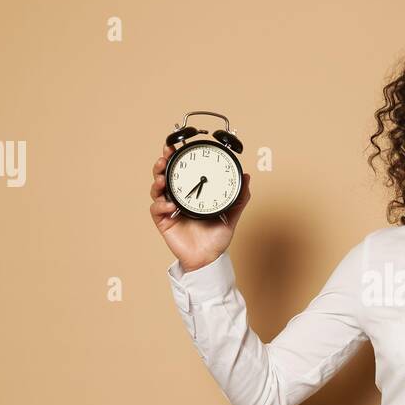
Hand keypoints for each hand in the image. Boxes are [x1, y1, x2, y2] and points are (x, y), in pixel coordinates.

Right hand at [149, 143, 251, 271]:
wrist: (209, 259)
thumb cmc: (217, 238)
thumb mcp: (231, 214)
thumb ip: (240, 197)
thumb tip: (247, 176)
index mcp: (192, 193)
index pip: (181, 171)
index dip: (176, 158)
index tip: (175, 145)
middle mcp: (178, 198)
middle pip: (164, 176)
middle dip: (161, 164)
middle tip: (165, 156)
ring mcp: (169, 210)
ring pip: (156, 190)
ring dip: (157, 181)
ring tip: (162, 178)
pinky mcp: (164, 222)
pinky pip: (157, 210)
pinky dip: (161, 205)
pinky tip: (170, 206)